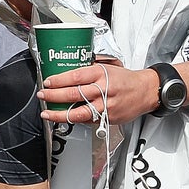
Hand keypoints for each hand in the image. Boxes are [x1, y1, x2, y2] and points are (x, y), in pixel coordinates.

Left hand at [38, 61, 159, 125]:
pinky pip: (88, 120)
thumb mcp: (107, 67)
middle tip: (42, 95)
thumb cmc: (125, 79)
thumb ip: (89, 71)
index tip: (47, 82)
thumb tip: (67, 73)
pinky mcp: (109, 118)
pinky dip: (75, 120)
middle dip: (53, 96)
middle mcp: (103, 89)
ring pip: (78, 112)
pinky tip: (65, 118)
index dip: (58, 80)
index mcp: (101, 73)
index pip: (75, 76)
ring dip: (59, 114)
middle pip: (73, 94)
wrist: (146, 91)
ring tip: (47, 113)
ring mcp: (106, 106)